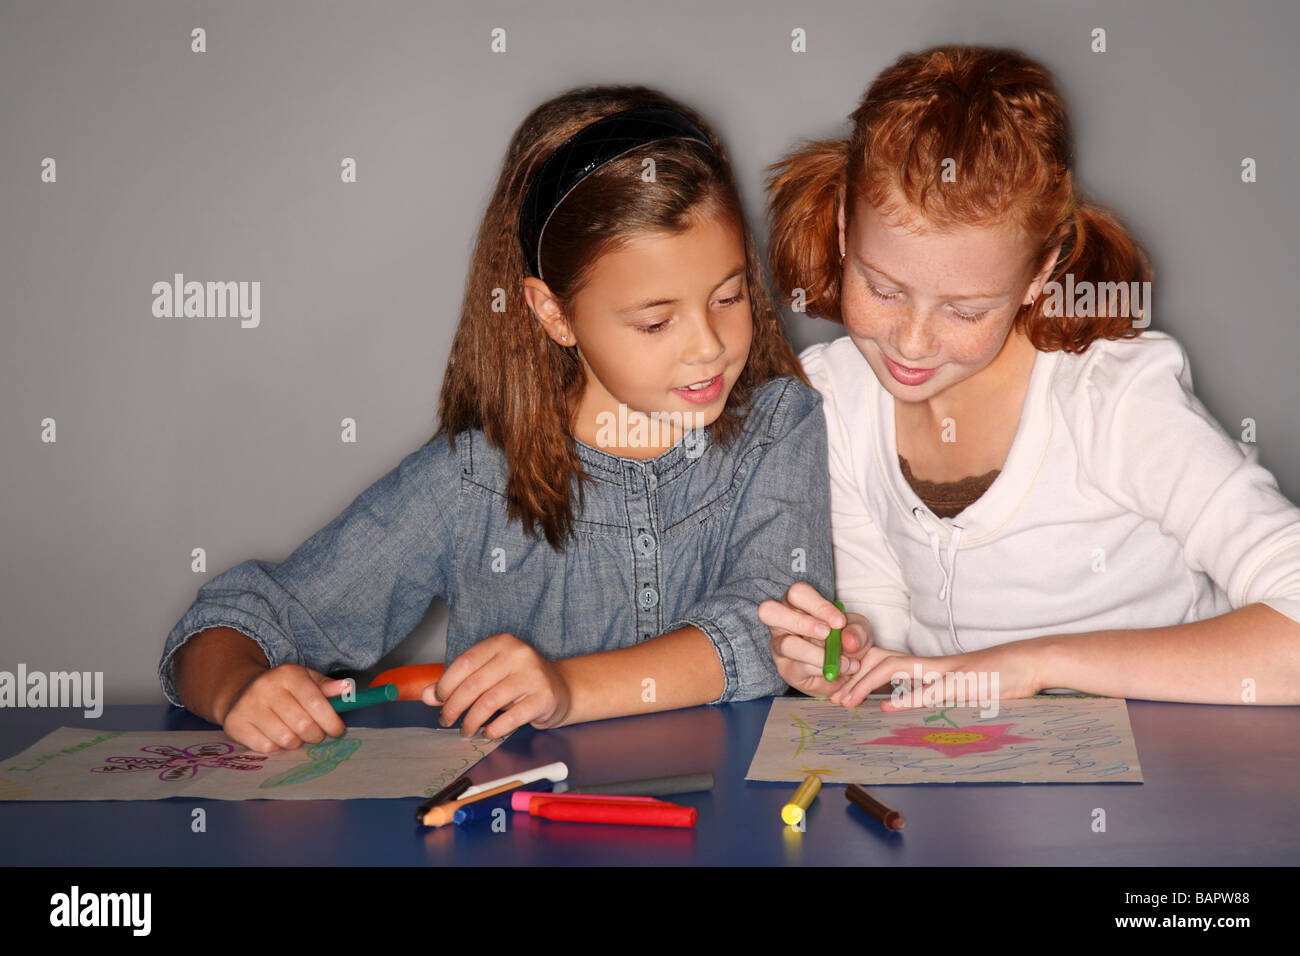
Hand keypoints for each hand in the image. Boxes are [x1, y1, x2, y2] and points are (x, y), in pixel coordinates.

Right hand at [221, 664, 349, 752]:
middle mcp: (266, 688)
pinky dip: (277, 746)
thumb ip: (327, 686)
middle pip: (303, 725)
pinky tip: (275, 736)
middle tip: (316, 734)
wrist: (240, 690)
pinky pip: (267, 747)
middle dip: (316, 735)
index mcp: (288, 674)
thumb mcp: (305, 679)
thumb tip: (347, 688)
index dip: (331, 721)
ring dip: (297, 742)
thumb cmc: (282, 688)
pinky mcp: (235, 724)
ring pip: (286, 739)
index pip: (316, 702)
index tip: (337, 730)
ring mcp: (249, 706)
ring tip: (295, 733)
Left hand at [423, 633, 570, 738]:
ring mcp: (533, 676)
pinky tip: (487, 733)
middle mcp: (519, 655)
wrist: (562, 688)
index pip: (464, 662)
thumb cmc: (520, 680)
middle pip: (474, 684)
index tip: (436, 700)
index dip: (445, 684)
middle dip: (454, 707)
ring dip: (471, 721)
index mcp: (502, 643)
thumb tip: (426, 695)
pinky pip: (510, 718)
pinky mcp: (543, 698)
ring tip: (465, 730)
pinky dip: (493, 729)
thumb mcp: (489, 675)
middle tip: (446, 721)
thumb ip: (459, 682)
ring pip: (489, 703)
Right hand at [759, 582, 895, 697]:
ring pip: (786, 644)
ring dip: (816, 653)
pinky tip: (838, 670)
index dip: (818, 605)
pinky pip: (798, 667)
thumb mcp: (859, 633)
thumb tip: (847, 640)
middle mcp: (782, 622)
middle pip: (769, 610)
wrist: (849, 673)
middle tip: (827, 634)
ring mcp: (779, 646)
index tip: (840, 622)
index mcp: (797, 604)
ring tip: (840, 659)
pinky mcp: (786, 669)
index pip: (797, 593)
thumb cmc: (847, 643)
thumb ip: (857, 632)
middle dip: (802, 622)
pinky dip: (823, 669)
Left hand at [836, 641, 1045, 709]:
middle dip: (851, 677)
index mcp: (928, 666)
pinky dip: (908, 698)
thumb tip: (894, 703)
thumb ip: (928, 692)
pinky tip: (889, 706)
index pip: (883, 660)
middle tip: (832, 698)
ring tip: (847, 701)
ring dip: (866, 684)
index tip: (839, 689)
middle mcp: (931, 664)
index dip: (857, 672)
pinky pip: (931, 690)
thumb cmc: (998, 677)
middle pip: (879, 659)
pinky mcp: (963, 682)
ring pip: (895, 669)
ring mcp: (945, 670)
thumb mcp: (956, 687)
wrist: (1031, 662)